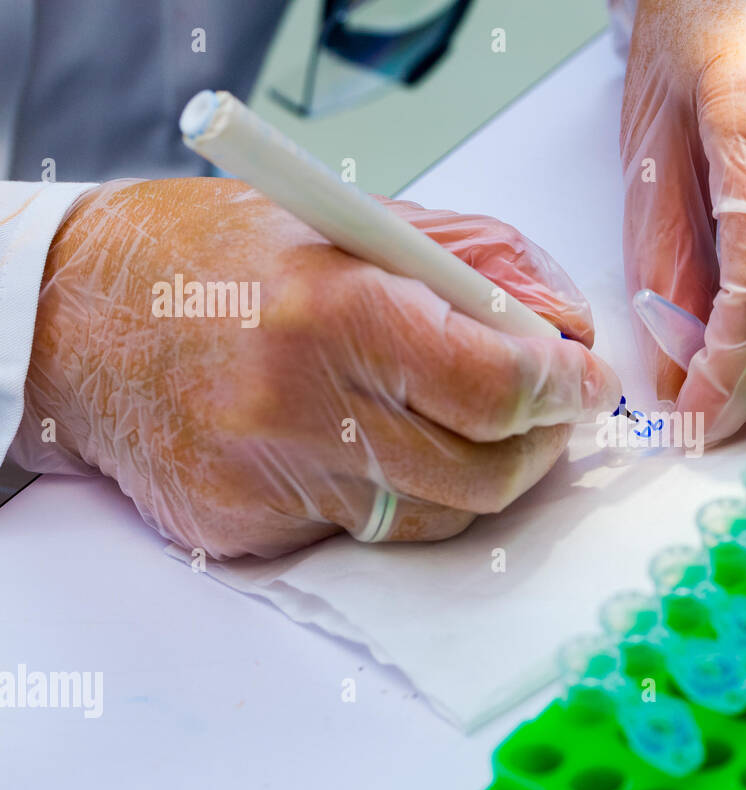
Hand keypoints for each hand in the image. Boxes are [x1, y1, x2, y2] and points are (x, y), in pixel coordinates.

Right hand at [15, 178, 619, 558]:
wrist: (75, 316)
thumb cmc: (218, 254)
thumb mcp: (357, 218)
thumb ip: (483, 265)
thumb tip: (569, 330)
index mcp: (333, 312)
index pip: (497, 385)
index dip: (565, 391)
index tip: (589, 382)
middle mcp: (297, 408)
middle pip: (484, 472)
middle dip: (541, 444)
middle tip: (551, 412)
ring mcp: (267, 482)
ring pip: (438, 515)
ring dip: (479, 473)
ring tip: (470, 422)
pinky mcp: (245, 532)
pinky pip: (371, 533)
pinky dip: (403, 495)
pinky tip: (379, 444)